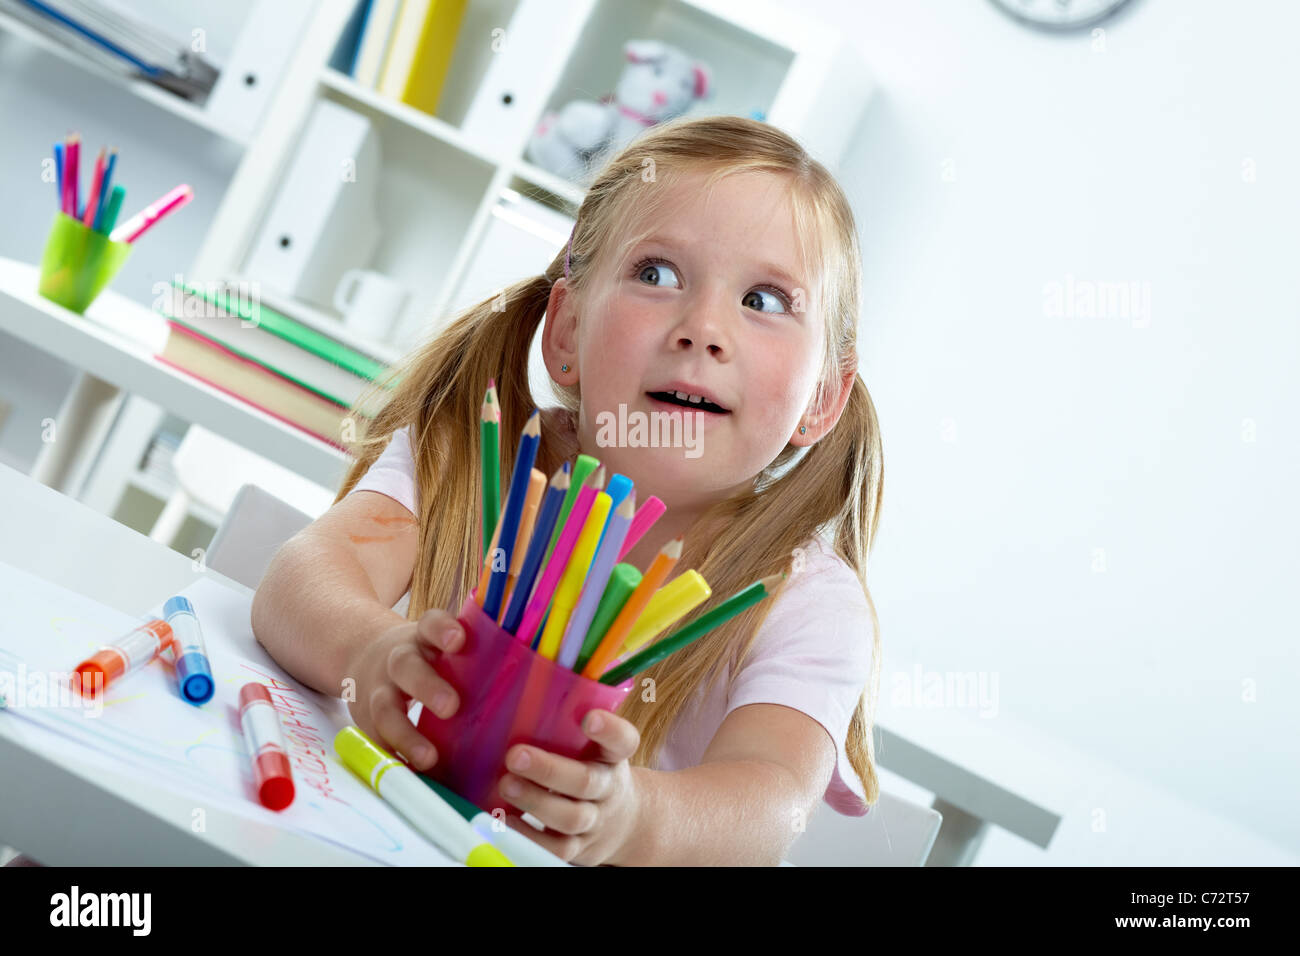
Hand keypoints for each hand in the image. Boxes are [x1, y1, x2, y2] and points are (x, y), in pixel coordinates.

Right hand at [344, 609, 464, 771]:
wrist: (364, 655)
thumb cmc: (426, 657)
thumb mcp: (442, 643)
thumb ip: (477, 652)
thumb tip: (538, 668)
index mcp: (424, 638)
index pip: (430, 624)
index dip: (442, 630)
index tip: (458, 640)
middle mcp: (398, 660)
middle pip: (406, 665)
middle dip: (427, 686)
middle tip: (451, 707)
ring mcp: (379, 690)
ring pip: (384, 708)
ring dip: (406, 735)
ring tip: (429, 758)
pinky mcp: (367, 721)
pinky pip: (374, 741)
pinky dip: (390, 759)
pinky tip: (409, 777)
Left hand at [497, 709, 642, 865]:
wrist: (624, 822)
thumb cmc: (593, 769)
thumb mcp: (595, 747)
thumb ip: (570, 725)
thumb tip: (522, 684)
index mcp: (613, 757)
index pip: (623, 741)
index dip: (610, 730)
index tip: (589, 718)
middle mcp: (608, 789)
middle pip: (586, 782)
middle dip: (549, 770)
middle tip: (515, 755)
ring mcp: (595, 821)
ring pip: (571, 817)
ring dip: (535, 801)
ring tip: (506, 785)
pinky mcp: (579, 849)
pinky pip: (557, 848)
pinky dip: (530, 836)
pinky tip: (506, 819)